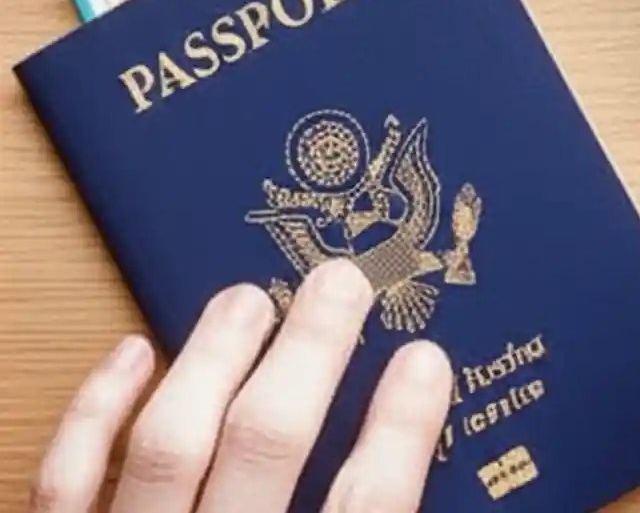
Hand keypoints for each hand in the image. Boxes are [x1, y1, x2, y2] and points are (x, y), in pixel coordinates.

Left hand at [29, 260, 452, 511]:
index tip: (425, 358)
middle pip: (267, 447)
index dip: (401, 427)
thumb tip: (442, 473)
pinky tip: (132, 353)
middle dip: (309, 354)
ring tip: (245, 298)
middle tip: (339, 283)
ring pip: (167, 447)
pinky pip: (64, 484)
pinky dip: (93, 414)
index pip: (368, 507)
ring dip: (212, 361)